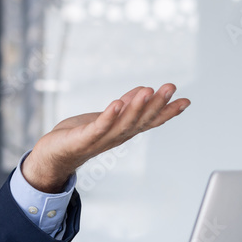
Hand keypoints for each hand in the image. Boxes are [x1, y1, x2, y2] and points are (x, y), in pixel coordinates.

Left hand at [22, 84, 189, 192]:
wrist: (55, 154)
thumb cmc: (82, 135)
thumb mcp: (109, 116)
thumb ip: (127, 105)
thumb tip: (145, 91)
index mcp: (125, 131)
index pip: (150, 121)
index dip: (168, 112)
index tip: (186, 101)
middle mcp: (117, 136)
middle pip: (141, 120)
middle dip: (157, 104)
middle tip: (170, 87)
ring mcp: (101, 138)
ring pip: (123, 123)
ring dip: (136, 107)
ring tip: (147, 90)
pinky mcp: (84, 138)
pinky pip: (99, 127)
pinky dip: (108, 116)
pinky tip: (116, 103)